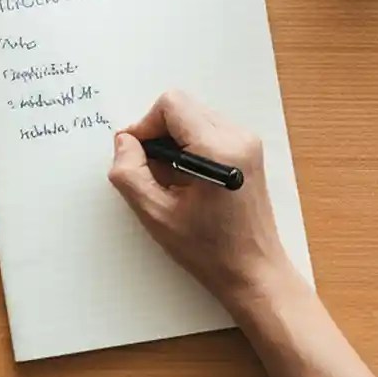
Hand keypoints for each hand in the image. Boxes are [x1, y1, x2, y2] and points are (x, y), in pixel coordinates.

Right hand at [109, 90, 298, 309]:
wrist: (253, 272)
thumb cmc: (209, 250)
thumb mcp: (155, 214)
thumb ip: (130, 172)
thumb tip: (124, 141)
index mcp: (218, 149)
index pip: (171, 105)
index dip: (144, 125)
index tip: (137, 156)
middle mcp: (238, 137)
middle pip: (182, 107)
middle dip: (158, 133)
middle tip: (152, 172)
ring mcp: (247, 142)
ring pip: (193, 116)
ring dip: (173, 140)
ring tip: (171, 180)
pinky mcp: (248, 151)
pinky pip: (207, 129)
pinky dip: (188, 146)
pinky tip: (187, 179)